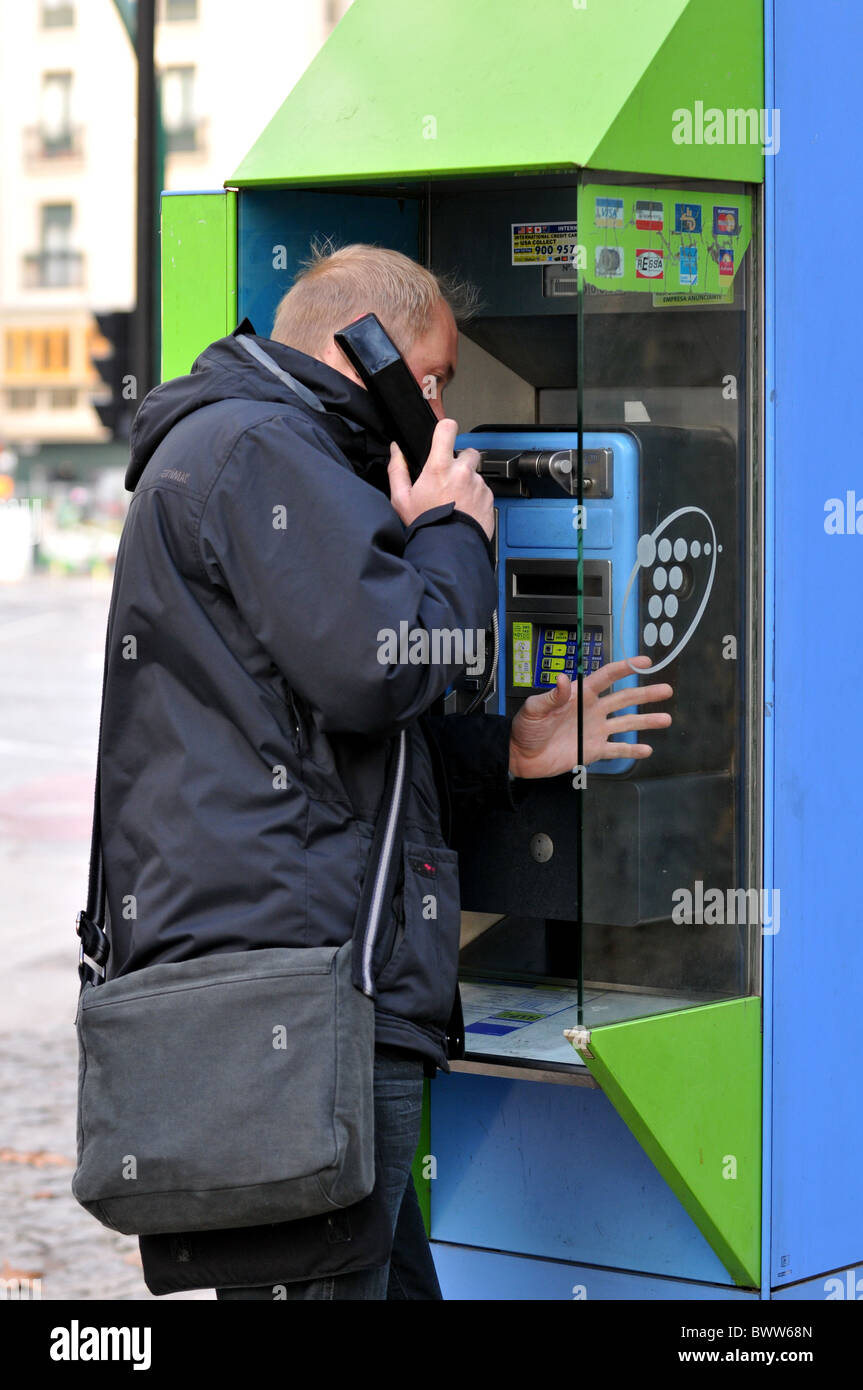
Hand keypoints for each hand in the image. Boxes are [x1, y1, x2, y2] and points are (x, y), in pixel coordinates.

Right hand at [388, 417, 493, 539]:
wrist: (449, 549)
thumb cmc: (426, 525)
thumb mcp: (402, 499)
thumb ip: (397, 470)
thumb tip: (396, 450)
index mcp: (439, 467)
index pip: (447, 429)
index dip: (446, 428)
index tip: (444, 433)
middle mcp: (462, 472)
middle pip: (468, 451)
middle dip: (460, 461)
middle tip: (449, 478)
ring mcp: (478, 484)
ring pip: (475, 473)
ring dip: (467, 481)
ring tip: (455, 499)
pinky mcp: (489, 497)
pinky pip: (483, 490)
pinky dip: (475, 496)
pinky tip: (464, 508)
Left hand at [508, 656, 672, 778]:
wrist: (522, 756)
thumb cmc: (525, 729)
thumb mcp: (534, 709)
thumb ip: (551, 696)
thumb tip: (563, 679)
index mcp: (580, 695)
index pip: (606, 677)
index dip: (625, 668)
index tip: (644, 661)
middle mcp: (592, 710)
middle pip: (624, 699)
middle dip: (646, 694)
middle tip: (666, 689)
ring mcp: (595, 730)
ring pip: (626, 723)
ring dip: (646, 720)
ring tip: (666, 719)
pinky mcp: (593, 750)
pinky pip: (617, 749)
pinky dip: (632, 750)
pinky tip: (647, 749)